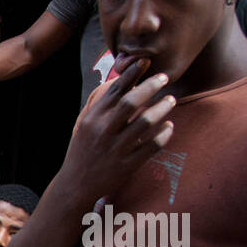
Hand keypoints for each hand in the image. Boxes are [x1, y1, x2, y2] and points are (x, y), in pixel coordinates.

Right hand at [60, 57, 175, 202]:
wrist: (75, 185)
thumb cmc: (83, 151)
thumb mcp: (85, 125)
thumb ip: (103, 106)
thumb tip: (124, 81)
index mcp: (92, 119)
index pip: (115, 90)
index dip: (132, 73)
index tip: (146, 61)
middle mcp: (103, 132)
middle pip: (131, 102)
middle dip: (151, 86)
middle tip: (165, 78)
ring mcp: (116, 149)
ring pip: (145, 122)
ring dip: (162, 108)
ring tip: (171, 100)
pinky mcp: (127, 165)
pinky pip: (152, 146)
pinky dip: (164, 134)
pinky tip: (169, 126)